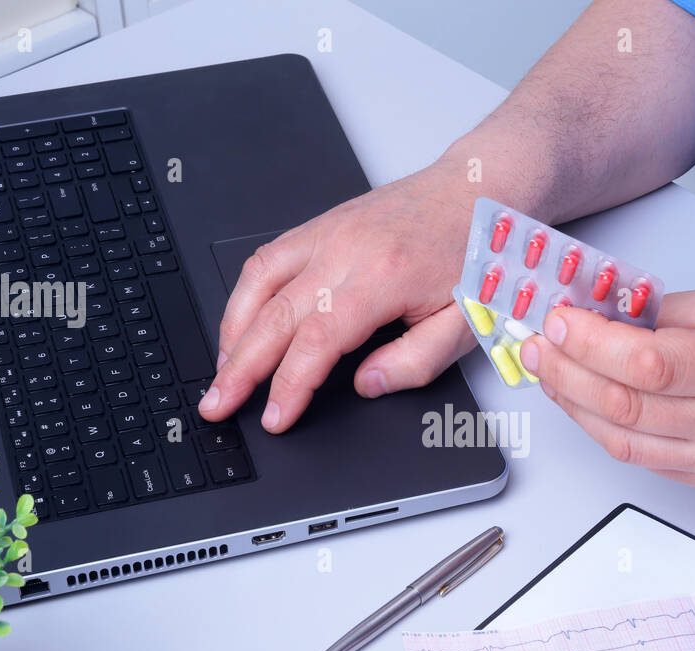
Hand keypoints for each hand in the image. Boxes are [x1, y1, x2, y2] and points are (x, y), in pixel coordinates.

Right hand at [199, 163, 480, 429]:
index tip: (274, 417)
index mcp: (384, 276)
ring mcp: (328, 233)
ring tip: (222, 373)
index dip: (289, 384)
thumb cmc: (475, 253)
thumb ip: (417, 361)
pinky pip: (267, 259)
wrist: (477, 188)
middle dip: (240, 368)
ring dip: (232, 332)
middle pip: (275, 315)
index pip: (318, 340)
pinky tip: (239, 326)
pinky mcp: (321, 226)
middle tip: (217, 405)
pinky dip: (244, 296)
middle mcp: (347, 250)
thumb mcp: (466, 321)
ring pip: (259, 282)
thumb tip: (367, 384)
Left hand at [517, 285, 694, 490]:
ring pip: (622, 438)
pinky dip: (601, 428)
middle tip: (535, 345)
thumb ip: (671, 312)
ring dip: (573, 403)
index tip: (558, 320)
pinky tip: (582, 401)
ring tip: (547, 371)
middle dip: (565, 372)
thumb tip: (606, 314)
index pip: (647, 362)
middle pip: (624, 404)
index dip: (590, 344)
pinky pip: (640, 457)